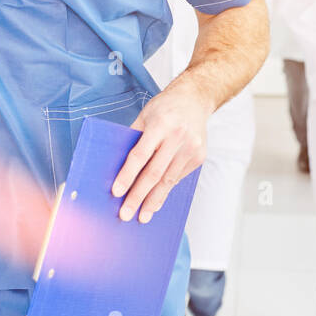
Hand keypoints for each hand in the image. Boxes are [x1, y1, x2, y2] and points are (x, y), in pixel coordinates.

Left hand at [112, 79, 211, 223]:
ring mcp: (191, 148)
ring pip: (169, 180)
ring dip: (153, 200)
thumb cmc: (166, 106)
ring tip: (142, 216)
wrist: (195, 99)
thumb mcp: (145, 114)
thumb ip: (133, 137)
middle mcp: (178, 137)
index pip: (141, 155)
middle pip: (155, 172)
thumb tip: (117, 164)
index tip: (117, 192)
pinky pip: (178, 178)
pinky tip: (156, 202)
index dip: (128, 175)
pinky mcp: (198, 157)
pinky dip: (166, 191)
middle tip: (126, 214)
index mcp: (161, 124)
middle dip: (139, 196)